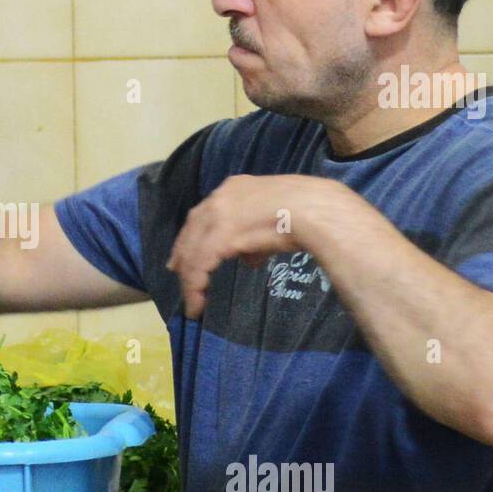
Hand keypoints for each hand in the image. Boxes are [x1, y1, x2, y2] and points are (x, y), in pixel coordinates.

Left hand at [165, 174, 347, 318]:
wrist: (315, 210)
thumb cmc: (308, 212)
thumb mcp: (275, 221)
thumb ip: (256, 240)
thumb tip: (249, 259)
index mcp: (235, 188)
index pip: (204, 214)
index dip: (193, 236)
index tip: (186, 255)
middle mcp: (220, 198)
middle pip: (192, 230)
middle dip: (182, 254)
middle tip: (177, 274)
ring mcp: (217, 215)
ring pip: (191, 251)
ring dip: (190, 278)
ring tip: (192, 300)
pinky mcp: (219, 236)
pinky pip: (199, 266)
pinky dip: (195, 287)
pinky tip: (197, 303)